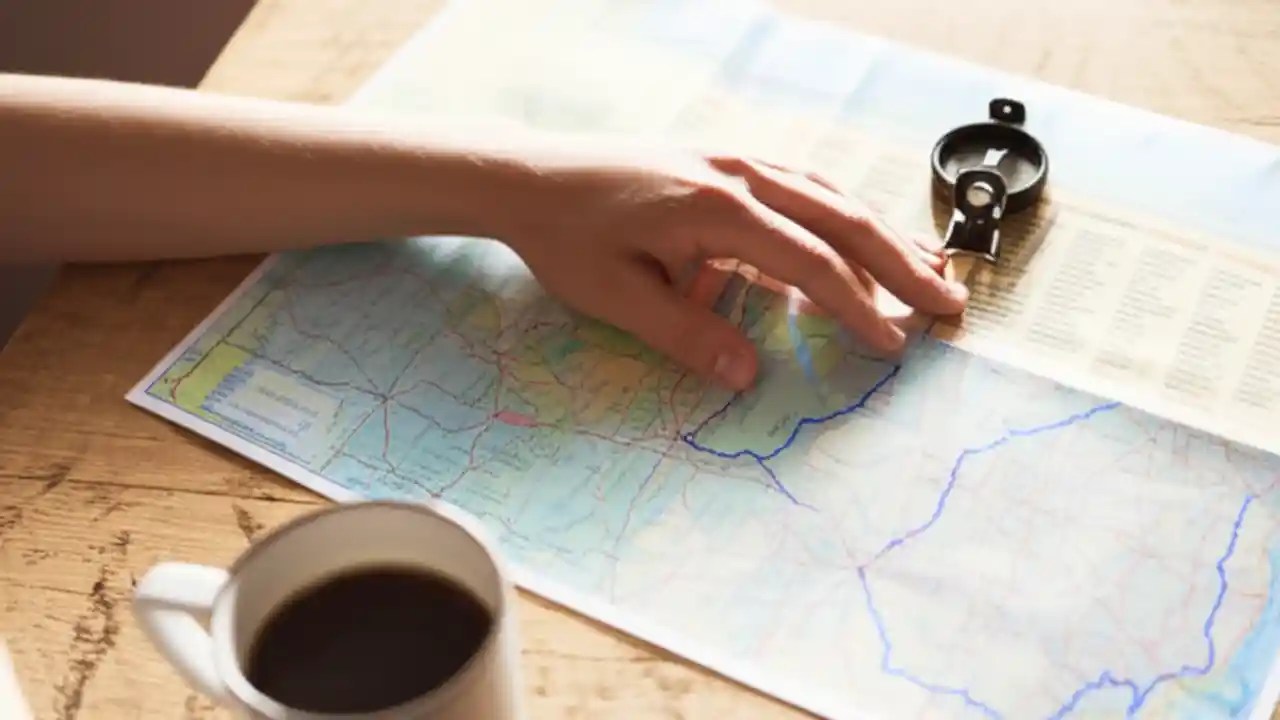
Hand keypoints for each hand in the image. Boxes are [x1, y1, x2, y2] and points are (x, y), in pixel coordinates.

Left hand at [500, 141, 968, 390]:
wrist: (529, 175)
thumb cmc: (567, 237)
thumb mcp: (616, 296)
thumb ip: (687, 335)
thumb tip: (748, 376)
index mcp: (714, 209)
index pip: (809, 260)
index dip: (856, 305)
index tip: (892, 345)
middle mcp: (738, 174)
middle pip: (840, 217)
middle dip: (899, 264)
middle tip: (949, 306)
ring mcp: (735, 161)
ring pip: (829, 194)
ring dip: (881, 234)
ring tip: (928, 272)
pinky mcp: (726, 162)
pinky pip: (802, 185)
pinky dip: (840, 215)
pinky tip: (859, 237)